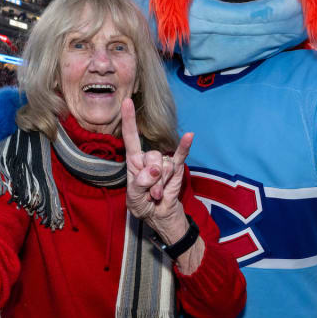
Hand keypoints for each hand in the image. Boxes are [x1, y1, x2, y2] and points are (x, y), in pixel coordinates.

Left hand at [122, 98, 193, 240]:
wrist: (160, 216)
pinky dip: (185, 146)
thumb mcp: (134, 199)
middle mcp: (148, 158)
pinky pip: (181, 156)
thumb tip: (153, 169)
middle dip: (152, 179)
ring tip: (158, 195)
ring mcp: (164, 162)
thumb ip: (140, 184)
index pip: (130, 137)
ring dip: (162, 184)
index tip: (127, 101)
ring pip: (165, 165)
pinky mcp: (177, 168)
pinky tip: (190, 136)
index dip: (129, 120)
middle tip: (151, 195)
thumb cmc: (143, 205)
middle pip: (151, 157)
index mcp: (133, 161)